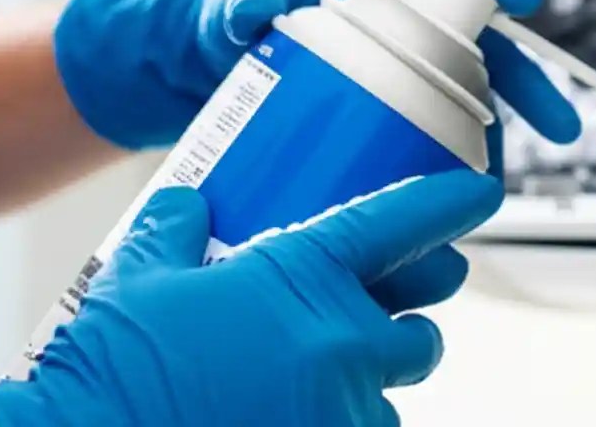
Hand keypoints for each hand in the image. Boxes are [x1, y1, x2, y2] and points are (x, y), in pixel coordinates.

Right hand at [0, 171, 501, 426]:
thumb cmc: (113, 368)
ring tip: (314, 385)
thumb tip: (189, 203)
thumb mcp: (139, 277)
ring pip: (390, 393)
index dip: (450, 201)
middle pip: (421, 332)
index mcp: (305, 277)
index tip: (482, 192)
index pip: (403, 222)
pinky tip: (301, 416)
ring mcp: (343, 409)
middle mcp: (344, 343)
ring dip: (366, 386)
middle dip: (404, 328)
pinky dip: (343, 425)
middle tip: (370, 324)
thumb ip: (176, 230)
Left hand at [54, 0, 580, 156]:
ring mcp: (395, 64)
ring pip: (468, 95)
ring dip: (498, 136)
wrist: (189, 61)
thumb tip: (245, 13)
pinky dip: (453, 155)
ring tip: (502, 186)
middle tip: (561, 132)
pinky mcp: (381, 104)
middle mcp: (401, 17)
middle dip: (530, 87)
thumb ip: (240, 4)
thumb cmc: (215, 15)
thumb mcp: (228, 5)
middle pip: (484, 47)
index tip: (534, 0)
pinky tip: (454, 193)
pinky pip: (434, 125)